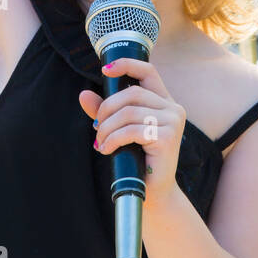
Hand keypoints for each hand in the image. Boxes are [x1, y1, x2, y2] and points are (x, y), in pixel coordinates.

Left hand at [78, 58, 185, 207]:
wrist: (152, 192)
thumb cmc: (136, 159)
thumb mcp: (118, 130)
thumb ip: (104, 111)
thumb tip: (83, 94)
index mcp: (164, 102)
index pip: (149, 71)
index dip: (127, 65)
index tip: (105, 70)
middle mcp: (173, 108)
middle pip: (132, 93)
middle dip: (107, 108)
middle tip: (97, 127)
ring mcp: (173, 122)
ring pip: (129, 112)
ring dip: (107, 127)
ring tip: (101, 141)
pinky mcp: (168, 138)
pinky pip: (131, 130)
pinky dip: (113, 139)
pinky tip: (107, 149)